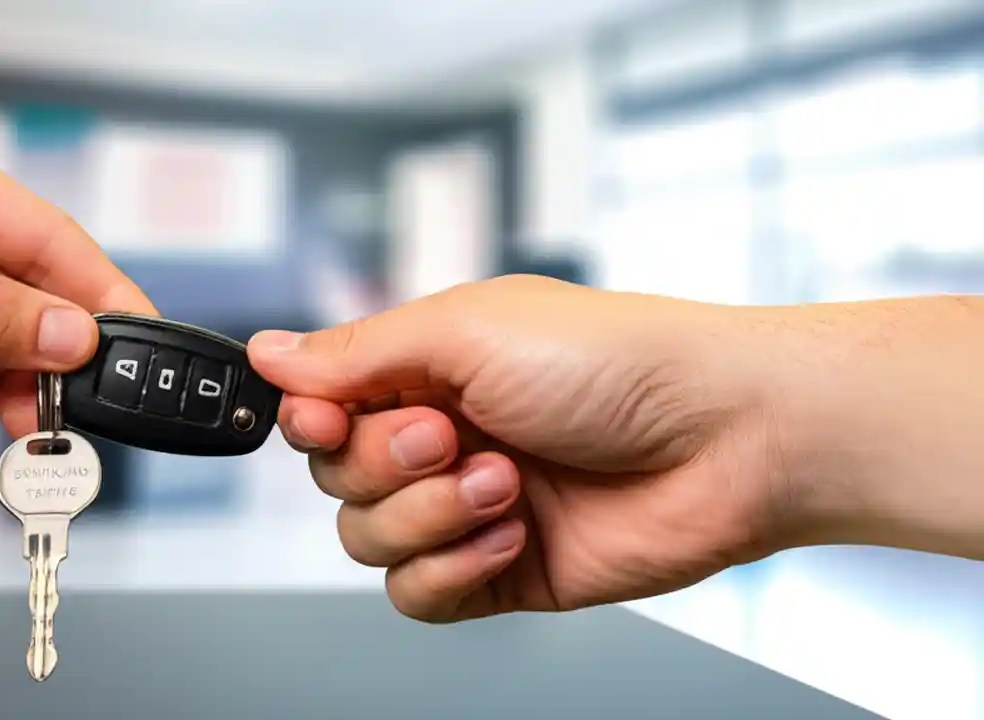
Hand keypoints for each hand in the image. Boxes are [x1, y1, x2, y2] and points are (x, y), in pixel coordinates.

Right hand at [249, 275, 983, 621]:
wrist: (727, 438)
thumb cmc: (616, 361)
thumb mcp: (466, 330)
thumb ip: (356, 353)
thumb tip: (267, 352)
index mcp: (425, 368)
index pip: (319, 406)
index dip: (311, 420)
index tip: (329, 417)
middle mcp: (439, 435)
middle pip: (334, 478)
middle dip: (387, 463)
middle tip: (454, 434)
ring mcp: (467, 506)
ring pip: (366, 540)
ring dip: (428, 515)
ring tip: (505, 482)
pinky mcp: (499, 571)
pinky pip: (418, 594)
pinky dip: (451, 569)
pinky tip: (511, 535)